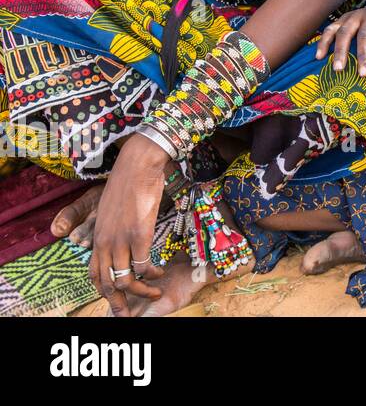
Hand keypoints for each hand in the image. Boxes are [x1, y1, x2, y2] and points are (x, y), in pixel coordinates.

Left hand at [89, 134, 168, 315]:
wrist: (137, 164)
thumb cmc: (128, 183)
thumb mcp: (111, 210)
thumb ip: (112, 228)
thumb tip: (117, 240)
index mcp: (97, 237)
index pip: (93, 274)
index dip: (103, 292)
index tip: (116, 300)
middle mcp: (105, 242)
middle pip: (106, 284)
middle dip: (118, 303)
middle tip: (128, 314)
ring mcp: (121, 239)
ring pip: (124, 279)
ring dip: (140, 291)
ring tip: (154, 292)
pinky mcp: (139, 234)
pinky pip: (143, 264)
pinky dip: (151, 274)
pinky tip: (159, 271)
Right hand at [315, 0, 365, 76]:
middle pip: (364, 34)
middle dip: (363, 55)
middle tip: (362, 74)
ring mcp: (354, 16)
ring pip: (344, 32)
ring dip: (340, 50)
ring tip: (339, 69)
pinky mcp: (342, 19)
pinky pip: (330, 30)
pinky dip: (323, 42)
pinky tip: (319, 57)